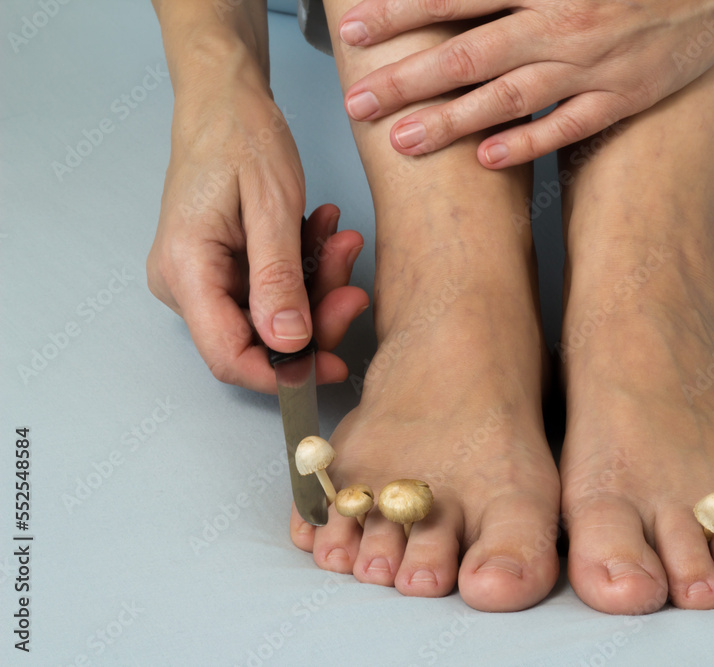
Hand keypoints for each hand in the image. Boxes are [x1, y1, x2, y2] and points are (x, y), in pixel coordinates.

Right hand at [147, 61, 368, 392]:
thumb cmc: (241, 135)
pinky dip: (306, 269)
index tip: (333, 367)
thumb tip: (290, 343)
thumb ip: (279, 277)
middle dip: (316, 318)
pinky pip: (273, 289)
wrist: (226, 100)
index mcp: (186, 269)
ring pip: (273, 315)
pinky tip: (323, 235)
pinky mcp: (224, 268)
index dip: (283, 373)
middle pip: (257, 338)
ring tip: (341, 241)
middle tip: (354, 287)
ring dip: (317, 286)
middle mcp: (185, 283)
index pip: (228, 355)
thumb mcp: (272, 205)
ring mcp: (203, 277)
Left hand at [338, 0, 713, 166]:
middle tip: (359, 103)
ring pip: (508, 97)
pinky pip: (566, 127)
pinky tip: (484, 159)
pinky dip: (526, 143)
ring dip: (450, 120)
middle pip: (468, 54)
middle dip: (407, 80)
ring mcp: (593, 65)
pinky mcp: (622, 98)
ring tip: (403, 139)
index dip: (402, 14)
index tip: (357, 30)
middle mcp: (562, 21)